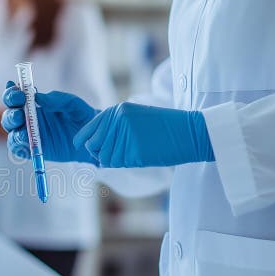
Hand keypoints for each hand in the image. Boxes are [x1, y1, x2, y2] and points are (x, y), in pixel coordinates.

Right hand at [1, 81, 99, 163]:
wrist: (92, 138)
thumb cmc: (81, 116)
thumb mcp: (72, 104)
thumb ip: (56, 99)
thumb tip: (38, 97)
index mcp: (34, 103)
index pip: (16, 96)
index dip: (11, 92)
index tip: (15, 90)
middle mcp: (28, 118)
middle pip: (9, 114)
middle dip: (11, 112)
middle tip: (19, 112)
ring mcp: (29, 134)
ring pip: (11, 131)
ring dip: (12, 127)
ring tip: (21, 125)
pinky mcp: (32, 149)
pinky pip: (18, 148)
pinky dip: (17, 144)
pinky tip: (24, 140)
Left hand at [73, 102, 214, 167]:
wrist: (189, 132)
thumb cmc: (163, 127)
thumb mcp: (135, 117)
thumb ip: (113, 126)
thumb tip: (91, 144)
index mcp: (116, 111)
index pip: (86, 131)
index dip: (85, 144)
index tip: (91, 151)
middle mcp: (117, 121)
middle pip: (92, 146)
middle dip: (99, 154)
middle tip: (112, 156)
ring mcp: (126, 135)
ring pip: (104, 158)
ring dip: (113, 161)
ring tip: (129, 155)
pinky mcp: (135, 151)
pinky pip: (118, 164)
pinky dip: (124, 164)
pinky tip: (137, 157)